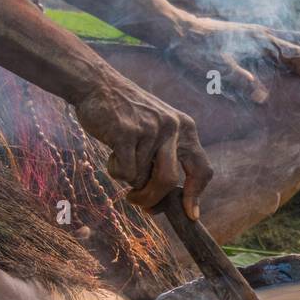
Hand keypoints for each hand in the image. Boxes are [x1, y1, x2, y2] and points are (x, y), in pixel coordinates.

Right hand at [72, 72, 211, 216]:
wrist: (97, 84)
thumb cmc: (126, 114)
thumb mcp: (157, 129)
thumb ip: (164, 159)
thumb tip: (162, 203)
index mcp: (185, 129)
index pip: (202, 169)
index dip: (196, 196)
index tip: (190, 214)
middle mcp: (173, 128)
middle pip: (168, 182)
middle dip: (152, 199)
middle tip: (137, 201)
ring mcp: (150, 129)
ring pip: (141, 178)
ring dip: (127, 178)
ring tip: (119, 157)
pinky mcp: (127, 133)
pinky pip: (124, 171)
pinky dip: (115, 170)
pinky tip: (111, 152)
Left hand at [165, 16, 299, 103]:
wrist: (177, 30)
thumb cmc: (194, 52)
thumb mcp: (213, 69)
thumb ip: (238, 80)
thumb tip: (262, 97)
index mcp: (259, 41)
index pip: (294, 56)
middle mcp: (263, 33)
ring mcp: (259, 33)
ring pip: (296, 39)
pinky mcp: (253, 36)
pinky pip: (285, 41)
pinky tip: (299, 67)